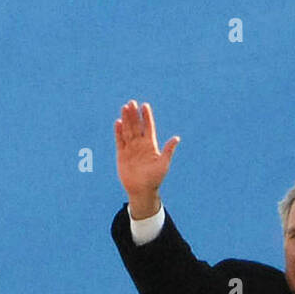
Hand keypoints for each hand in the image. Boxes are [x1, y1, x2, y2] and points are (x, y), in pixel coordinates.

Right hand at [115, 100, 178, 217]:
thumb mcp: (163, 164)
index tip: (145, 106)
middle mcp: (140, 145)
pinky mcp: (122, 154)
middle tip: (132, 102)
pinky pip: (120, 140)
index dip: (147, 117)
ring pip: (128, 130)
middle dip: (134, 115)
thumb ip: (168, 150)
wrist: (141, 190)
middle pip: (136, 126)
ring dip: (126, 119)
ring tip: (125, 107)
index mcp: (151, 146)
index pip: (149, 127)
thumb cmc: (155, 179)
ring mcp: (131, 148)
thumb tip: (177, 138)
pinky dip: (118, 132)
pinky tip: (118, 122)